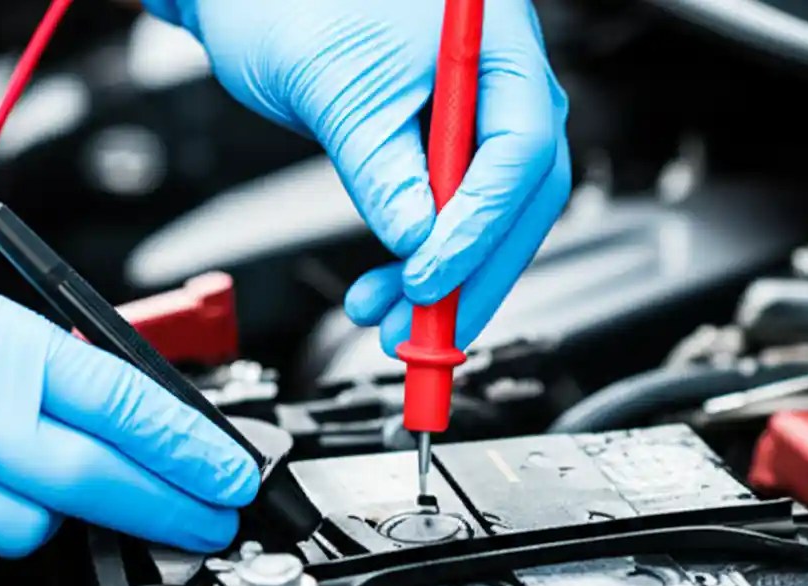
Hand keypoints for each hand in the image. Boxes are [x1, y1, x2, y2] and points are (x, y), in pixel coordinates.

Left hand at [144, 0, 569, 354]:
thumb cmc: (287, 1)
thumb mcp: (336, 88)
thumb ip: (381, 168)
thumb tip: (417, 243)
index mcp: (494, 40)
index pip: (519, 150)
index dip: (480, 227)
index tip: (430, 278)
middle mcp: (496, 74)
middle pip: (520, 192)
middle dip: (474, 270)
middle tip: (429, 330)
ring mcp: (469, 108)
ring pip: (486, 211)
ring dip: (445, 277)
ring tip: (393, 322)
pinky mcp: (433, 137)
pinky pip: (448, 206)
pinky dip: (422, 253)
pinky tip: (390, 289)